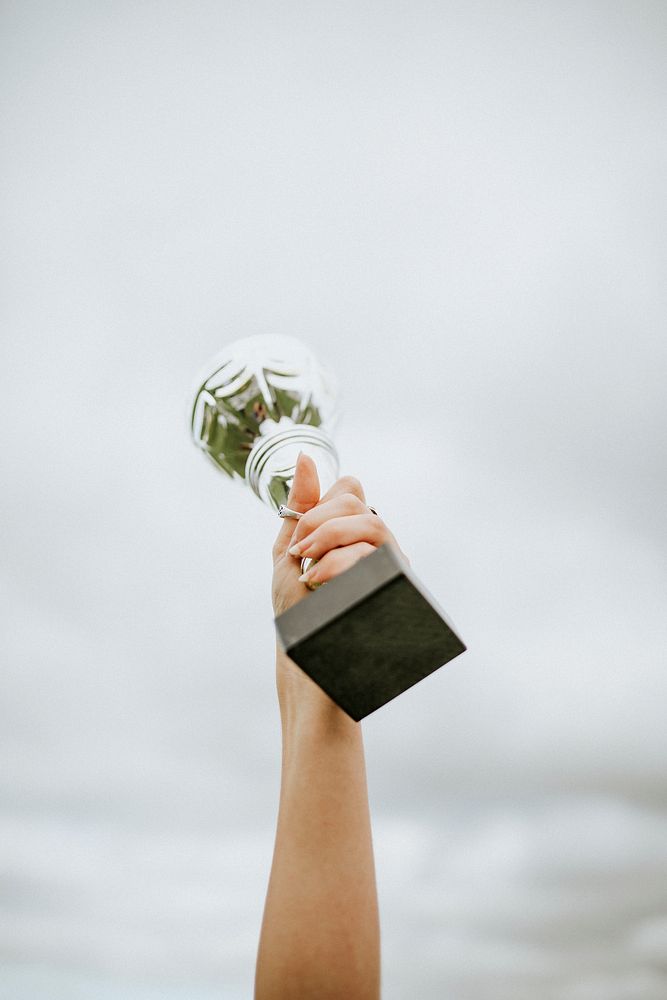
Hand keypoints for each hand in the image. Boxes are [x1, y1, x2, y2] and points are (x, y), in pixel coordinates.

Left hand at [271, 453, 400, 617]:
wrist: (303, 647)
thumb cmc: (298, 603)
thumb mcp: (289, 549)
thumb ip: (300, 505)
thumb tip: (305, 457)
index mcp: (353, 529)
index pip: (349, 489)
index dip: (320, 506)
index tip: (298, 537)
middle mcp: (377, 542)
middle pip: (357, 503)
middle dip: (320, 524)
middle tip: (300, 553)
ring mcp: (388, 562)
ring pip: (370, 525)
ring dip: (330, 542)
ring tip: (308, 571)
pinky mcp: (393, 584)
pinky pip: (372, 556)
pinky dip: (339, 564)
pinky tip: (319, 582)